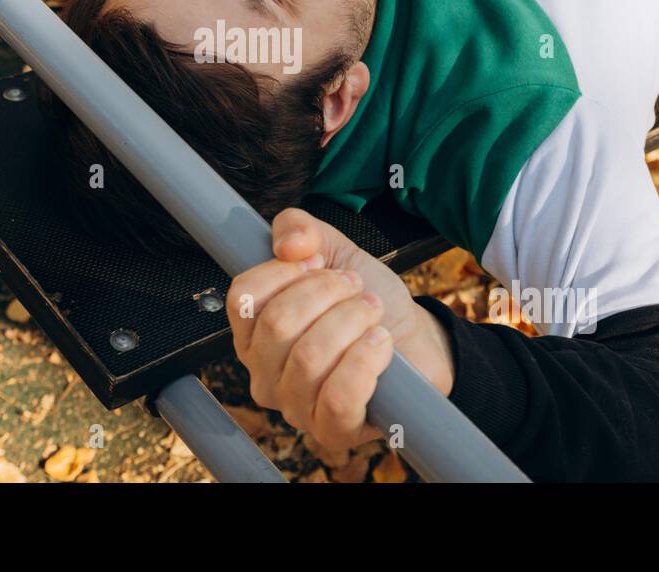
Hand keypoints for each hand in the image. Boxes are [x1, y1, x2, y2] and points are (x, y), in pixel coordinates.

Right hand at [226, 208, 454, 451]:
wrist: (415, 338)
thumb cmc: (367, 300)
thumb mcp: (334, 251)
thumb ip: (300, 229)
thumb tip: (289, 243)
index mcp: (253, 333)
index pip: (242, 296)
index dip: (286, 270)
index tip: (319, 263)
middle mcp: (264, 374)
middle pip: (277, 324)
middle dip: (328, 292)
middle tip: (356, 287)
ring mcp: (295, 407)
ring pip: (309, 358)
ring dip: (353, 320)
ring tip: (372, 312)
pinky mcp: (333, 430)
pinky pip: (337, 396)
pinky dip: (366, 359)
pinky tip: (380, 342)